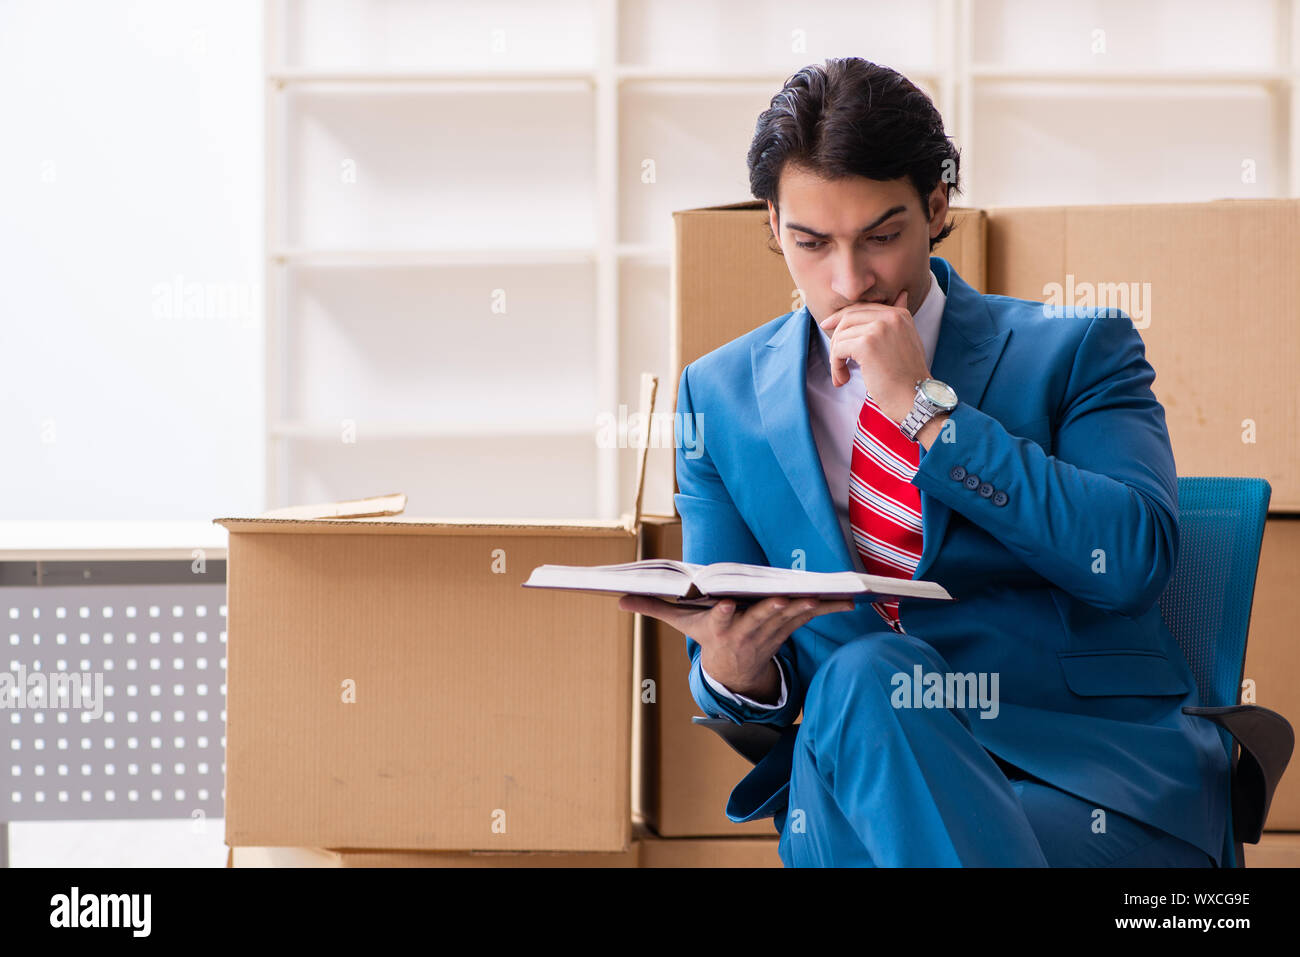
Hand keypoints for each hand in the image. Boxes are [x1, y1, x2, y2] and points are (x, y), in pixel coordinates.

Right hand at [617, 594, 854, 697]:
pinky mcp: (789, 627)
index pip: (720, 620)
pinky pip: (811, 616)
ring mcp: (771, 631)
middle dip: (771, 609)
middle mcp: (747, 630)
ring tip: (820, 594)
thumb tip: (618, 600)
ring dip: (806, 606)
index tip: (725, 605)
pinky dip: (830, 607)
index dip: (723, 614)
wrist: (737, 670)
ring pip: (789, 616)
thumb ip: (654, 607)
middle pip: (760, 619)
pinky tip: (849, 599)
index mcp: (720, 627)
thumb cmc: (708, 636)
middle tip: (782, 599)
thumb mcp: (681, 623)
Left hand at [819, 288, 928, 425]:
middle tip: (834, 359)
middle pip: (848, 318)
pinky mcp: (866, 344)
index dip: (841, 318)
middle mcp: (890, 317)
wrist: (914, 397)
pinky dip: (836, 365)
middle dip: (835, 338)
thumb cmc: (908, 376)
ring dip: (836, 358)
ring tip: (842, 376)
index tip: (827, 327)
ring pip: (840, 336)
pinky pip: (838, 350)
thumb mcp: (907, 340)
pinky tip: (843, 379)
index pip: (861, 309)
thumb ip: (897, 321)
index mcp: (899, 314)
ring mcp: (878, 329)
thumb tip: (901, 295)